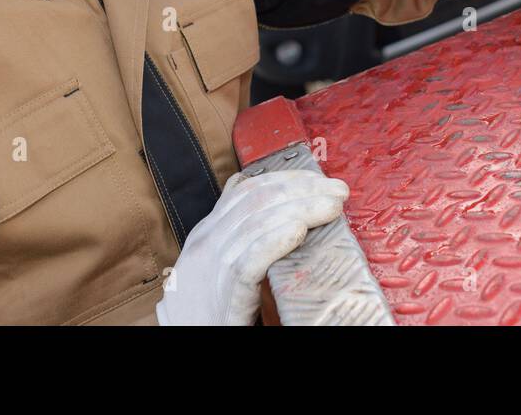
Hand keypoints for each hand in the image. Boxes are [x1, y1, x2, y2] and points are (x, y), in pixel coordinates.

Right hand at [154, 168, 348, 325]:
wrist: (183, 340)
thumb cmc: (206, 305)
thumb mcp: (213, 261)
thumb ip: (237, 234)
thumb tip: (269, 205)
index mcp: (207, 232)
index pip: (248, 190)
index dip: (288, 180)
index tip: (320, 180)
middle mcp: (207, 243)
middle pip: (258, 201)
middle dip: (302, 189)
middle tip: (337, 191)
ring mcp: (213, 268)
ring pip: (257, 224)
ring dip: (301, 210)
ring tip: (331, 207)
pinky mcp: (226, 297)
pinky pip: (249, 262)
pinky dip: (275, 242)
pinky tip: (299, 231)